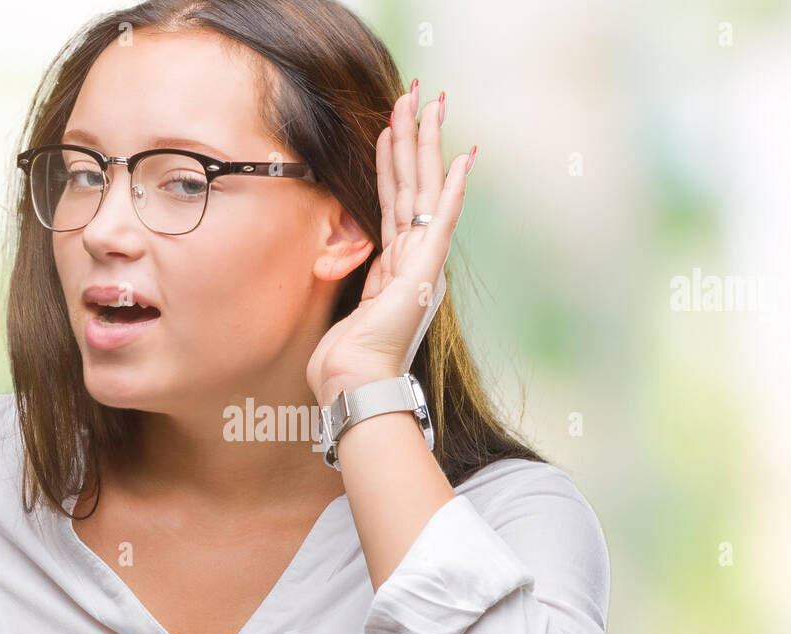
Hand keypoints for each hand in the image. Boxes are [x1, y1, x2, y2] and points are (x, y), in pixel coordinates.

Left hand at [307, 80, 474, 406]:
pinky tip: (461, 156)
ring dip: (424, 144)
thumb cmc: (343, 358)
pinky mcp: (426, 269)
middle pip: (414, 186)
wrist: (355, 381)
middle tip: (418, 96)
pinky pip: (442, 218)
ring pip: (425, 189)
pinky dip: (454, 187)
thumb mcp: (341, 307)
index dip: (394, 163)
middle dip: (414, 138)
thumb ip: (348, 282)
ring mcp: (423, 262)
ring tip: (426, 103)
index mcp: (396, 266)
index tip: (393, 128)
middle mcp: (413, 259)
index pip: (396, 202)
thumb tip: (329, 264)